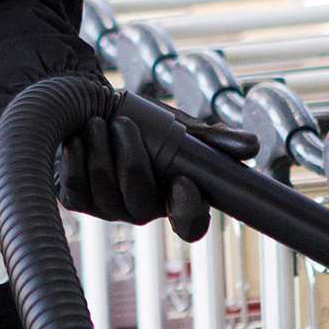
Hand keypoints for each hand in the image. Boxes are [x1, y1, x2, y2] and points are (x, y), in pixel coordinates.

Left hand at [58, 114, 209, 241]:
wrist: (91, 105)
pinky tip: (76, 139)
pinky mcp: (76, 198)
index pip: (190, 224)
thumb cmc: (138, 119)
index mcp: (173, 195)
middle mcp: (142, 208)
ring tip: (96, 124)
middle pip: (141, 206)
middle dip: (132, 162)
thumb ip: (212, 139)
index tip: (184, 180)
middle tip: (123, 125)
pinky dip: (76, 161)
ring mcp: (107, 207)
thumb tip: (252, 147)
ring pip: (106, 197)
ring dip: (101, 155)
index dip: (189, 212)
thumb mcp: (178, 125)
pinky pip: (77, 190)